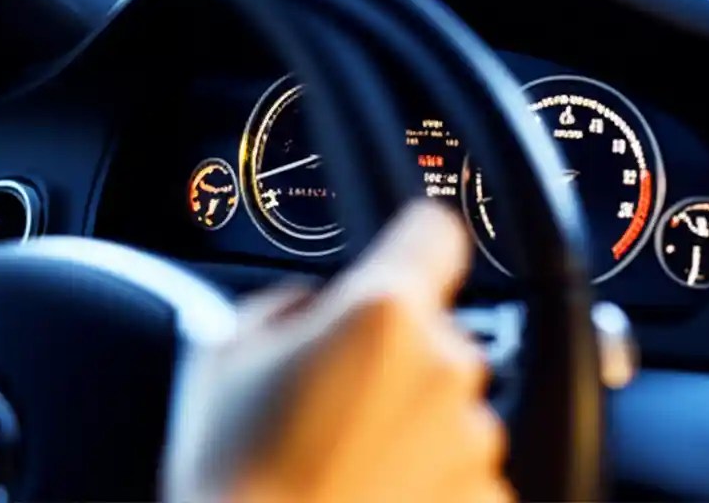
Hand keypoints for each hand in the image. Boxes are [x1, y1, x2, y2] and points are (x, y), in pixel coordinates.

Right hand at [164, 200, 510, 502]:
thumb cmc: (233, 479)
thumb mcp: (221, 357)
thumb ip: (285, 307)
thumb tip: (311, 309)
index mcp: (382, 313)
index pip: (434, 232)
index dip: (410, 245)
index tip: (397, 261)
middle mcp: (443, 367)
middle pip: (432, 331)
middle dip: (390, 356)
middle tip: (328, 401)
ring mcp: (471, 438)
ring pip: (445, 404)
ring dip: (408, 422)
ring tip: (340, 463)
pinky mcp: (487, 497)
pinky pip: (459, 469)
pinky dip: (426, 480)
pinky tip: (367, 497)